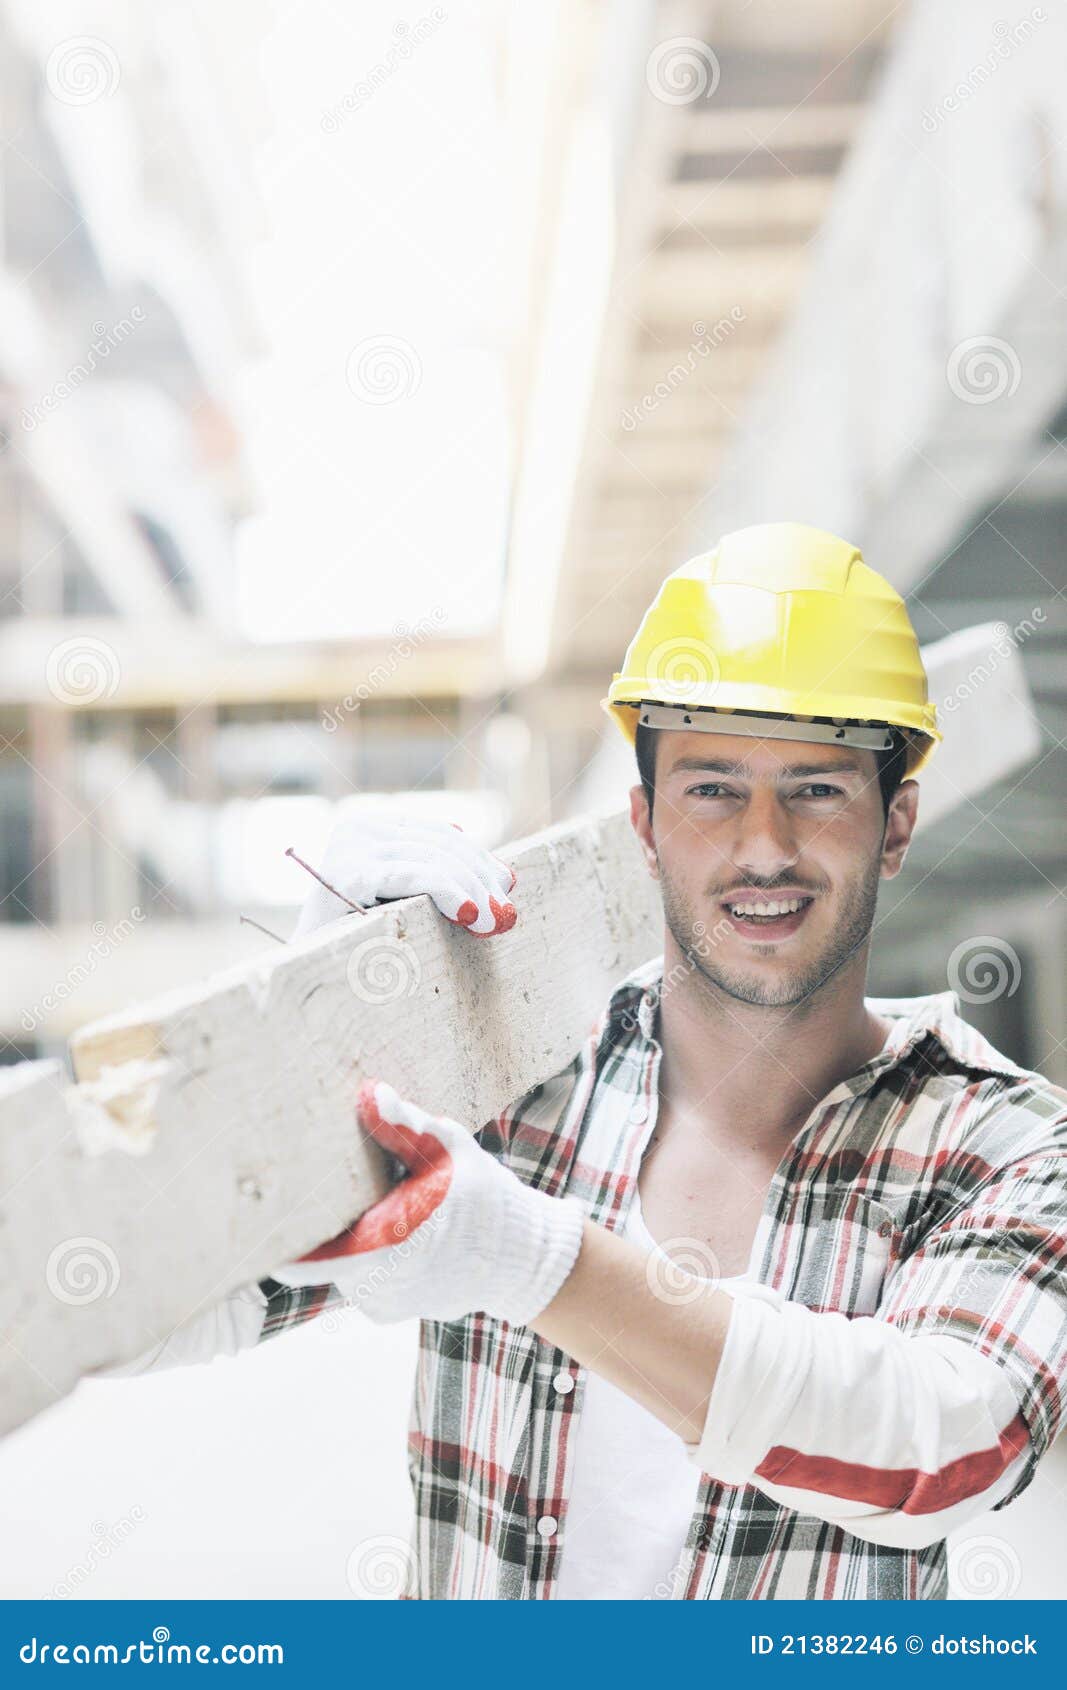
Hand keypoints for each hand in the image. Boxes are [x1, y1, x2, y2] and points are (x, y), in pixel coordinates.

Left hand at [273, 1081, 584, 1324]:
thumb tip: (370, 1094)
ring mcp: (380, 1302)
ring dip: (344, 1234)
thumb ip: (405, 1127)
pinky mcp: (385, 1309)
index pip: (310, 1254)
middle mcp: (378, 1284)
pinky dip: (363, 1251)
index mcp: (390, 1243)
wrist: (522, 1262)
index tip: (253, 1215)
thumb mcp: (449, 1151)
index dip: (279, 1238)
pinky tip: (389, 1227)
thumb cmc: (486, 1201)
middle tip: (313, 1181)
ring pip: (338, 1261)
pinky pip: (356, 1274)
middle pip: (321, 1251)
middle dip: (319, 1218)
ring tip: (373, 1202)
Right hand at [291, 808, 516, 939]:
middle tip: (507, 915)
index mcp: (370, 827)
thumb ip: (443, 881)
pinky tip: (472, 915)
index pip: (439, 834)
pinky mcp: (349, 873)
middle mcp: (357, 827)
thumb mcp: (404, 902)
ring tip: (495, 923)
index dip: (478, 859)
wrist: (307, 978)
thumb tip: (508, 876)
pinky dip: (451, 893)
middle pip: (442, 846)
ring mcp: (350, 847)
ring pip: (436, 860)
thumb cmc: (358, 946)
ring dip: (474, 893)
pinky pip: (417, 876)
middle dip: (481, 880)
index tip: (507, 885)